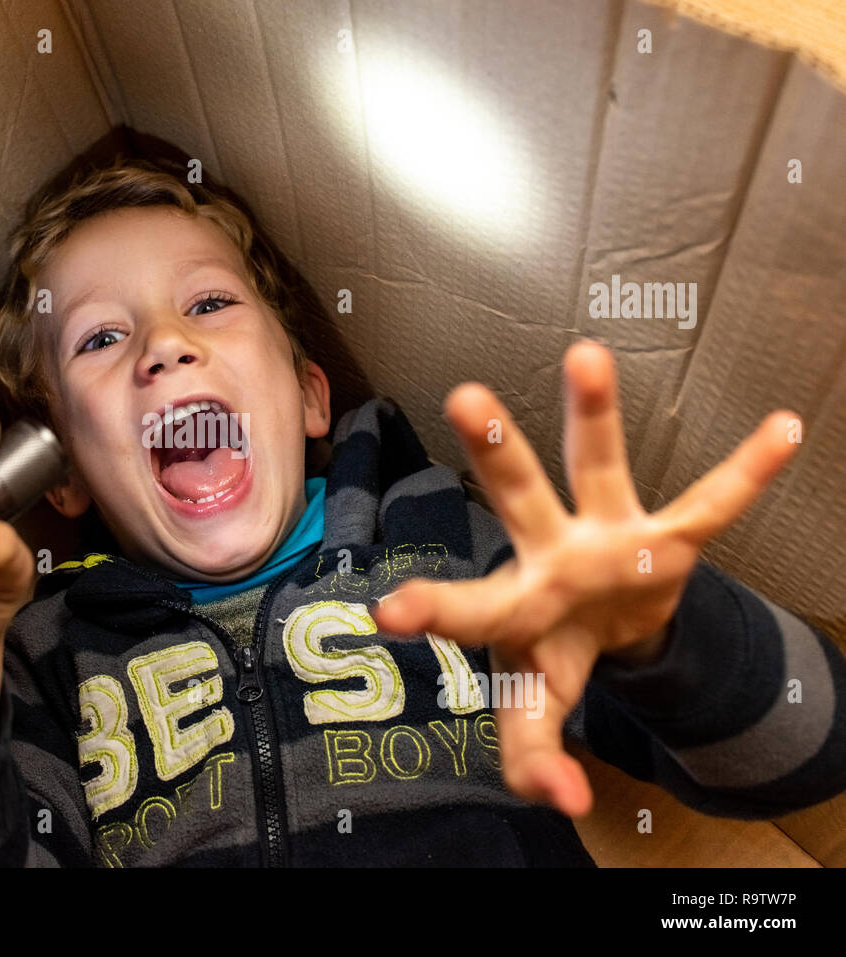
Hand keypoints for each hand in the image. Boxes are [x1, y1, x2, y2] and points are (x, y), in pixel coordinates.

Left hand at [372, 340, 800, 817]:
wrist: (607, 627)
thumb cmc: (553, 656)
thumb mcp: (538, 703)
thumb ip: (534, 753)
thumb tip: (565, 800)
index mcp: (512, 608)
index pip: (467, 609)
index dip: (432, 609)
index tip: (387, 611)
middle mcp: (551, 555)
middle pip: (517, 498)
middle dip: (496, 452)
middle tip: (467, 397)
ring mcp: (607, 537)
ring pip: (596, 467)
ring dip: (595, 417)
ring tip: (586, 356)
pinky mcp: (666, 536)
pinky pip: (710, 504)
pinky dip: (746, 476)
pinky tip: (781, 432)